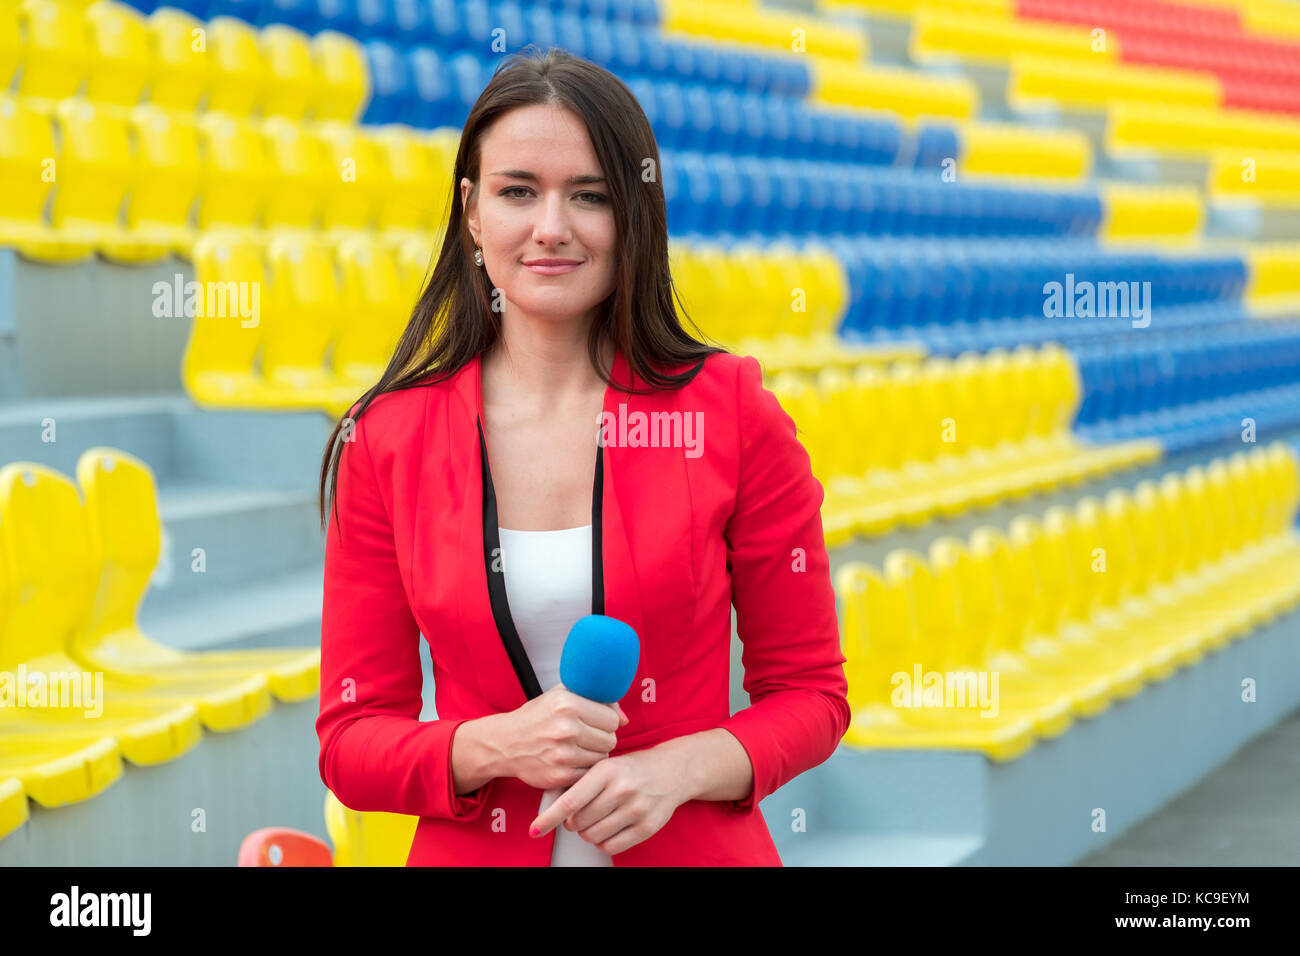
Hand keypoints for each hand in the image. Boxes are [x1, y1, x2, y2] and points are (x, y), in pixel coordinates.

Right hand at [497, 684, 628, 790]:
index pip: (612, 719)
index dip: (606, 722)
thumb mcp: (562, 696)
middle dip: (602, 739)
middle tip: (585, 737)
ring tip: (576, 748)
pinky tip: (569, 760)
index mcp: (568, 703)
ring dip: (594, 755)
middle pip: (610, 740)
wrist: (504, 743)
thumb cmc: (538, 717)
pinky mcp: (559, 776)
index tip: (594, 723)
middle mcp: (565, 728)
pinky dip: (583, 769)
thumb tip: (625, 720)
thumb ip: (597, 699)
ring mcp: (562, 754)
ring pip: (602, 758)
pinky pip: (588, 774)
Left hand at [528, 744, 691, 855]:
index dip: (549, 818)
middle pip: (579, 822)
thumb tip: (552, 807)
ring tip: (593, 821)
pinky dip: (602, 842)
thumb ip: (582, 783)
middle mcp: (622, 789)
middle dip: (571, 823)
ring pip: (593, 836)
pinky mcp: (646, 827)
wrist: (672, 770)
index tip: (534, 830)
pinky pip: (610, 846)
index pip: (571, 800)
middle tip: (577, 815)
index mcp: (607, 770)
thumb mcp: (606, 765)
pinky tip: (606, 829)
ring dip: (586, 833)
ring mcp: (636, 809)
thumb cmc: (631, 768)